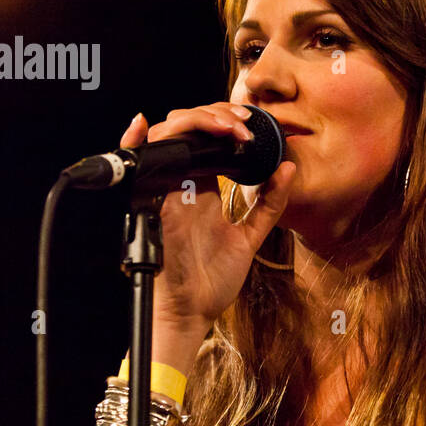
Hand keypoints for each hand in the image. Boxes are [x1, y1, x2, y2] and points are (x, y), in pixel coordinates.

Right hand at [119, 103, 296, 331]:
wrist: (192, 311)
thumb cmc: (212, 279)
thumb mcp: (250, 235)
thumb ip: (269, 203)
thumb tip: (288, 168)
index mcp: (202, 187)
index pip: (206, 138)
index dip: (226, 122)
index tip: (251, 128)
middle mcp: (181, 184)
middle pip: (188, 128)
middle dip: (216, 114)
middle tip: (243, 124)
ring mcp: (165, 191)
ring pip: (167, 136)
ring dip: (197, 121)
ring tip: (227, 127)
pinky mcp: (154, 204)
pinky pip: (139, 165)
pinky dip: (137, 141)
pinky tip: (144, 124)